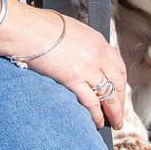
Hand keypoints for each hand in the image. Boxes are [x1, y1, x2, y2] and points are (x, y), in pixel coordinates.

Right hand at [0, 0, 126, 129]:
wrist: (29, 28)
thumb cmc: (43, 26)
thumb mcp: (72, 30)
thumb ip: (84, 44)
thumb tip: (84, 56)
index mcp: (98, 41)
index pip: (119, 67)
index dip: (121, 85)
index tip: (120, 94)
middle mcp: (97, 55)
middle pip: (117, 84)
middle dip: (120, 102)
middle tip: (119, 114)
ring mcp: (87, 68)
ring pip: (108, 96)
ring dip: (113, 113)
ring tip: (113, 123)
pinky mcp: (73, 79)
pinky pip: (91, 102)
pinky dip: (96, 115)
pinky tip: (96, 122)